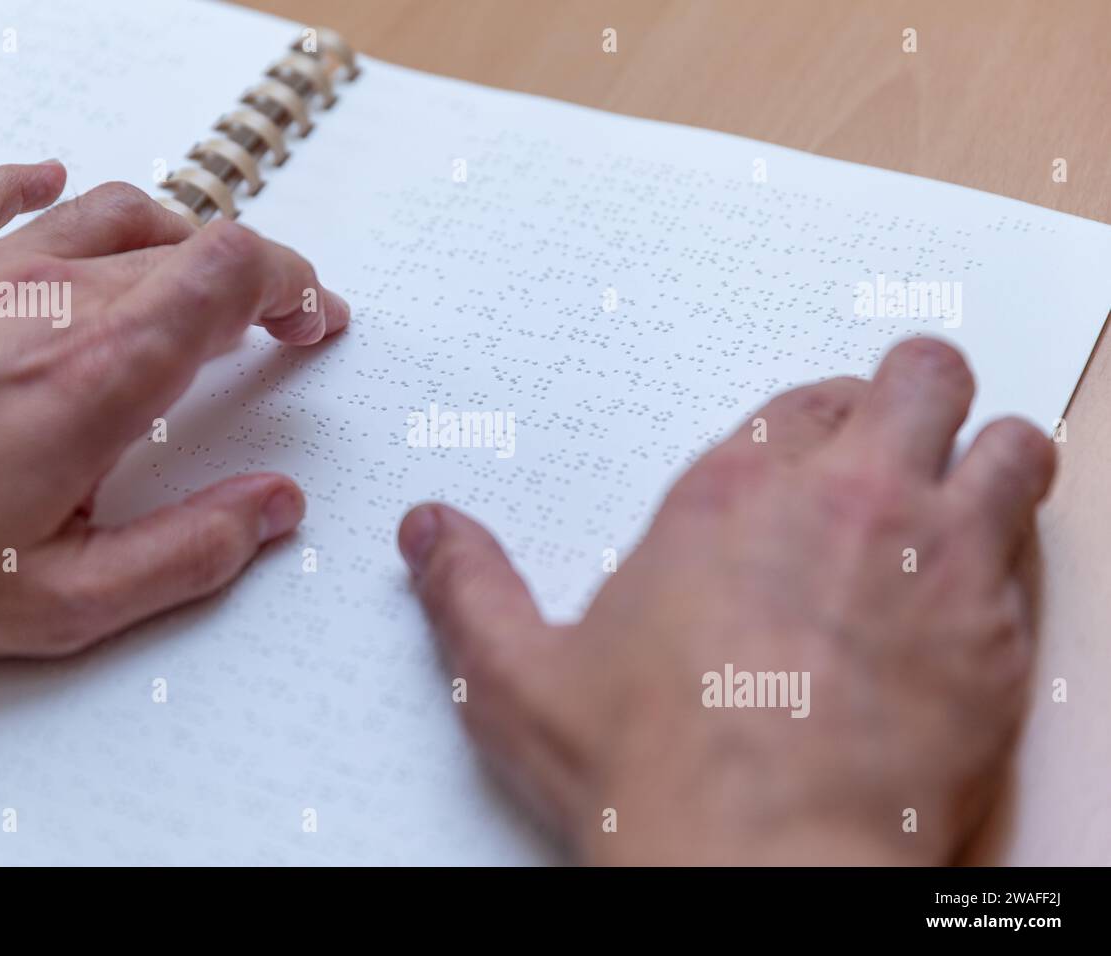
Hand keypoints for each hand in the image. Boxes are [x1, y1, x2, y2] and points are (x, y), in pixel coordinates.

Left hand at [0, 161, 348, 656]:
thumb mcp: (65, 599)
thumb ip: (189, 553)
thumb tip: (272, 510)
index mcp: (104, 371)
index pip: (233, 271)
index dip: (293, 283)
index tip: (312, 318)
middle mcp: (53, 301)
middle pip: (188, 240)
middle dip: (256, 273)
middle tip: (282, 316)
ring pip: (110, 212)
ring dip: (176, 234)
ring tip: (198, 270)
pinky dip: (35, 187)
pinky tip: (51, 185)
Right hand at [397, 339, 1054, 864]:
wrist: (761, 870)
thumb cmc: (649, 775)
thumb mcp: (519, 681)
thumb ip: (467, 589)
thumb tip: (426, 532)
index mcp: (732, 495)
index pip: (807, 397)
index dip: (816, 419)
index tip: (808, 457)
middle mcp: (846, 502)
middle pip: (923, 378)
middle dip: (918, 396)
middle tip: (897, 444)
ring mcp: (936, 561)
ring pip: (1009, 447)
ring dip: (989, 462)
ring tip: (958, 504)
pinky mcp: (995, 638)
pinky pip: (1036, 554)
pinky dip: (1013, 565)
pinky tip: (969, 609)